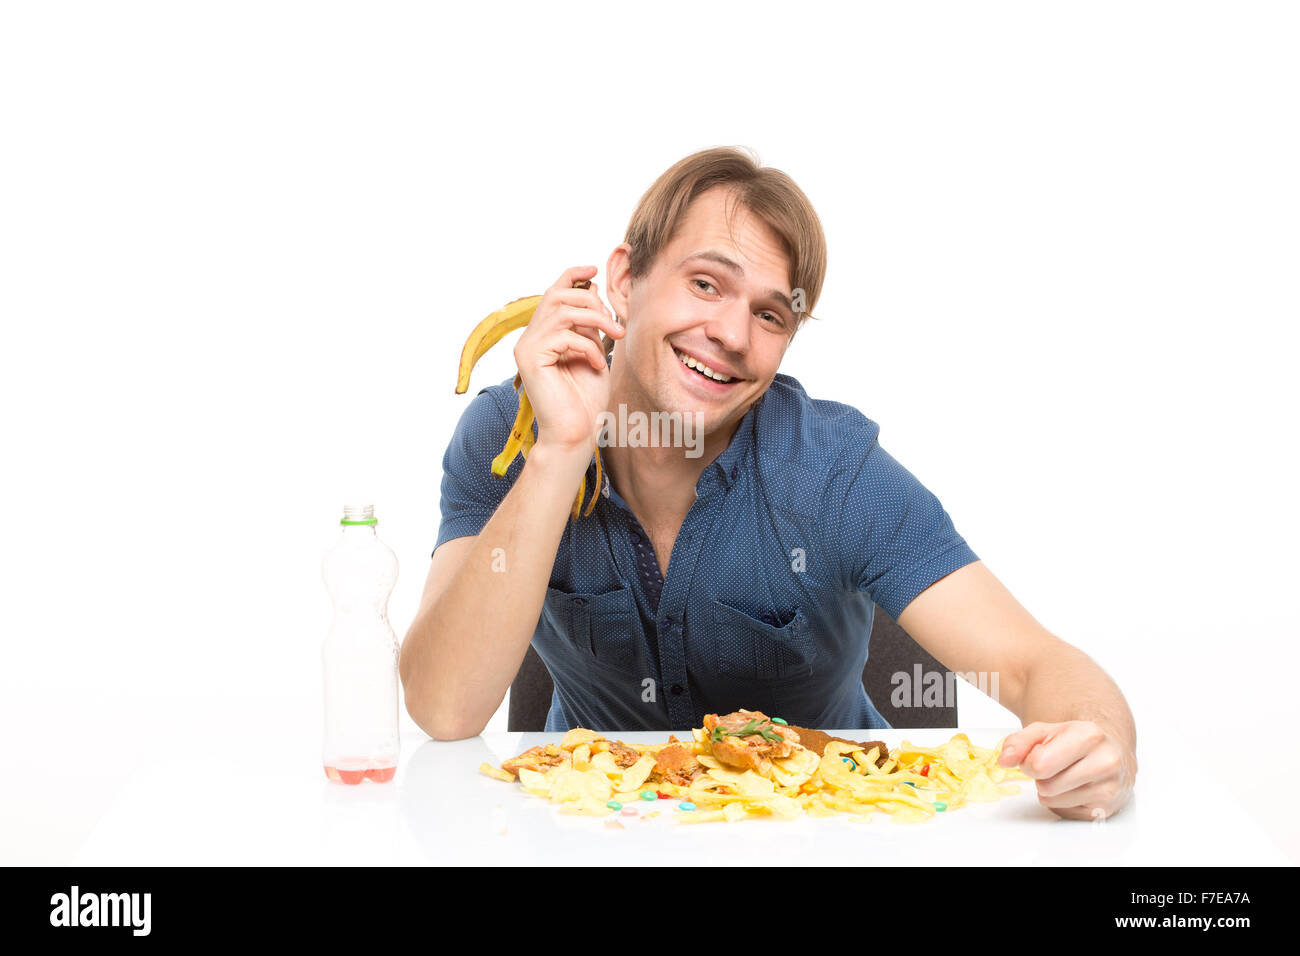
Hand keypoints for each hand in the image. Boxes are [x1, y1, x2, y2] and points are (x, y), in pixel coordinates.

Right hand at [514, 265, 624, 453]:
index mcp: (543, 334)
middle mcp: (530, 337)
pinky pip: (564, 335)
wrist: (577, 432)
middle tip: (615, 324)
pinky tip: (597, 364)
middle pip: (557, 294)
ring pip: (562, 311)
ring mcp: (526, 347)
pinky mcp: (530, 358)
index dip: (573, 275)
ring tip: (615, 337)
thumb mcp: (593, 350)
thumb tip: (591, 289)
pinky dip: (588, 346)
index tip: (596, 269)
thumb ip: (590, 324)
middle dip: (592, 302)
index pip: (554, 291)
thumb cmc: (586, 398)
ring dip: (596, 320)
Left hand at [997, 720, 1135, 820]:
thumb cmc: (1074, 740)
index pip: (1039, 764)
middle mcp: (1105, 762)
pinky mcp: (1107, 810)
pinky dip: (1063, 802)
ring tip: (1067, 775)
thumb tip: (1004, 760)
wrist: (1111, 752)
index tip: (1039, 755)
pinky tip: (1076, 787)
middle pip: (1046, 786)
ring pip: (1053, 801)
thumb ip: (1018, 742)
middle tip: (1055, 766)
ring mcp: (1109, 789)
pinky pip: (1064, 813)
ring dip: (1051, 791)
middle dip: (1041, 777)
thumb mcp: (1044, 731)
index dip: (1029, 762)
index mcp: (1089, 736)